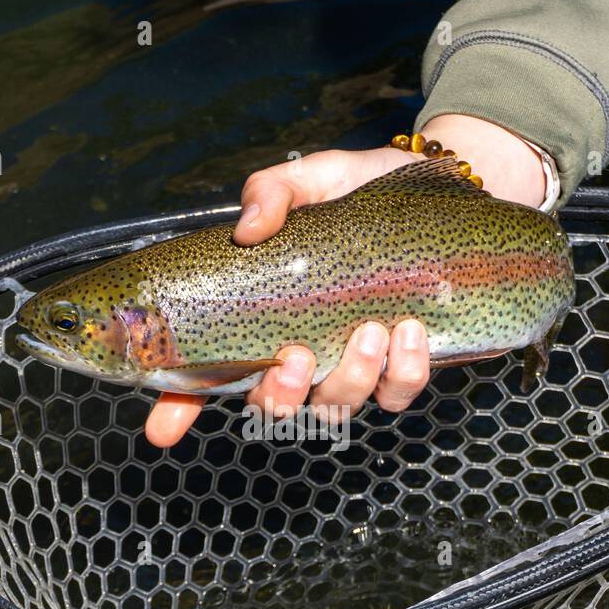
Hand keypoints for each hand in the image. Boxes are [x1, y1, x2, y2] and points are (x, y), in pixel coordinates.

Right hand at [144, 114, 549, 446]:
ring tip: (372, 330)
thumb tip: (251, 227)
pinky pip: (397, 394)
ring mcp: (355, 367)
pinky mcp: (405, 368)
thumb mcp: (316, 178)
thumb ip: (275, 192)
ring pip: (337, 407)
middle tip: (296, 356)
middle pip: (274, 407)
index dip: (179, 408)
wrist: (447, 189)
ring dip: (351, 378)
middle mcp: (305, 352)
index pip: (210, 373)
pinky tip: (410, 331)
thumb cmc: (368, 190)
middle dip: (280, 397)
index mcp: (267, 317)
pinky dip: (404, 371)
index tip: (160, 431)